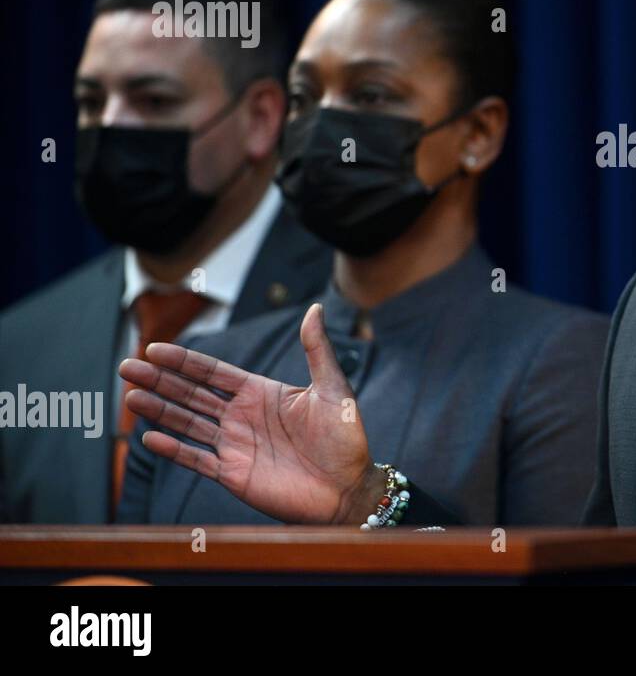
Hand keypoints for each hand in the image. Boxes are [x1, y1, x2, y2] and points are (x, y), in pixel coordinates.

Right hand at [119, 303, 381, 524]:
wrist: (349, 488)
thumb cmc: (345, 438)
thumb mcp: (334, 388)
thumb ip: (318, 350)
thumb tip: (314, 308)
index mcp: (260, 392)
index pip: (212, 372)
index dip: (183, 361)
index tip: (154, 348)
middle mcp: (241, 416)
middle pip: (190, 393)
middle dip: (159, 379)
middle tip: (126, 366)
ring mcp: (234, 445)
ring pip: (187, 423)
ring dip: (158, 410)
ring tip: (130, 396)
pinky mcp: (233, 474)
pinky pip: (196, 459)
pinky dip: (173, 449)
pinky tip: (150, 437)